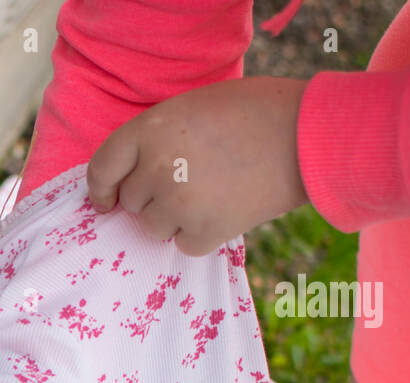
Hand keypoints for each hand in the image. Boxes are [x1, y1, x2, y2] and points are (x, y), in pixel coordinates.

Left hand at [88, 77, 310, 255]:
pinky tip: (226, 208)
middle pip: (131, 202)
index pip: (101, 170)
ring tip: (210, 192)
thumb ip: (153, 141)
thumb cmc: (252, 113)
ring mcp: (179, 203)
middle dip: (152, 196)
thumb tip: (125, 183)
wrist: (308, 135)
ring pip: (153, 228)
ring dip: (174, 218)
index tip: (107, 201)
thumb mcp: (189, 110)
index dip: (101, 190)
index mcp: (149, 130)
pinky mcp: (205, 232)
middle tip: (191, 179)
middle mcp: (157, 168)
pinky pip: (183, 245)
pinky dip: (200, 234)